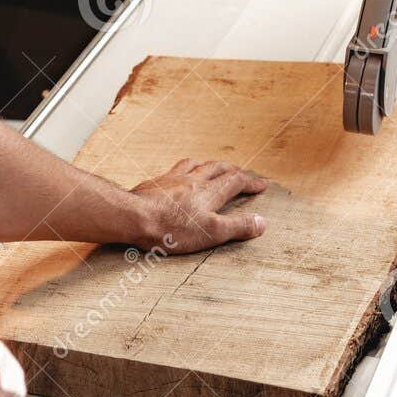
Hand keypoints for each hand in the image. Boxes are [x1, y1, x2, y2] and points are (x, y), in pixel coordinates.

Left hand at [129, 158, 267, 253]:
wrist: (134, 217)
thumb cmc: (171, 228)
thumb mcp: (212, 232)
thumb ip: (238, 226)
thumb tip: (262, 222)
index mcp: (210, 192)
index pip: (236, 182)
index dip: (251, 183)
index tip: (261, 185)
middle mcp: (193, 180)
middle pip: (218, 168)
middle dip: (233, 170)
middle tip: (242, 172)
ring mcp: (173, 178)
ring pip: (197, 164)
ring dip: (209, 164)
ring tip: (213, 166)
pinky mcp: (156, 182)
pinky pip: (175, 168)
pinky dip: (185, 167)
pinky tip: (179, 173)